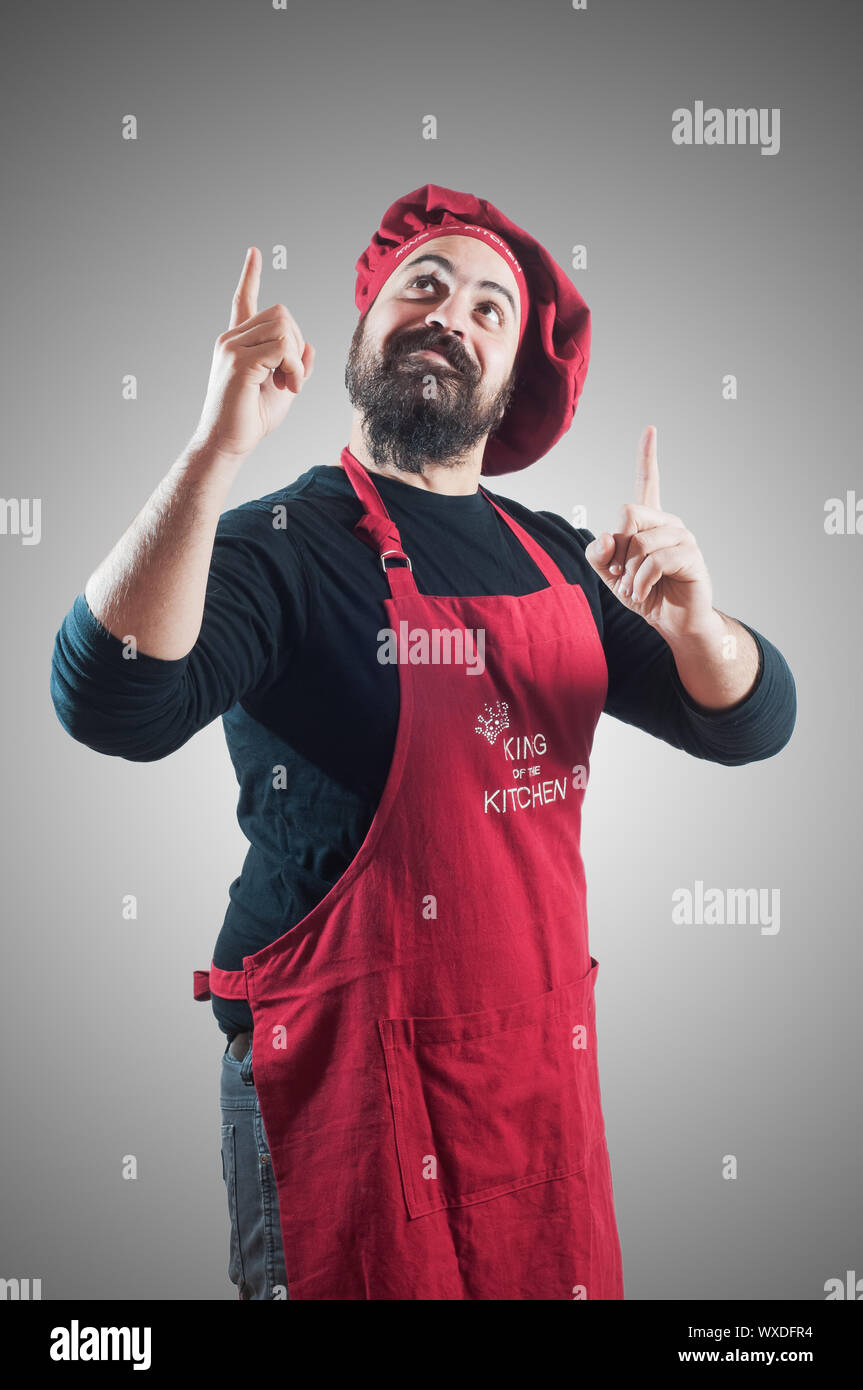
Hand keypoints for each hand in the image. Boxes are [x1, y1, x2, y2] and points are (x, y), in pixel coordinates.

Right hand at [190, 247, 314, 460]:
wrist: (228, 444)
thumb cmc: (251, 419)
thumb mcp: (283, 387)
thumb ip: (295, 364)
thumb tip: (308, 344)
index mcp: (238, 342)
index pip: (244, 300)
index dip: (250, 276)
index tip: (254, 252)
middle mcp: (231, 339)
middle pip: (281, 314)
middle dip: (296, 344)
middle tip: (292, 377)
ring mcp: (232, 348)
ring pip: (284, 329)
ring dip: (296, 359)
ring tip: (289, 384)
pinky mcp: (239, 362)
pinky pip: (282, 348)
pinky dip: (294, 368)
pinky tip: (288, 386)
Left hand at [584, 426, 715, 641]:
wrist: (671, 621)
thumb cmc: (643, 593)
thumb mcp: (611, 574)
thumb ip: (598, 554)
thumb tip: (604, 536)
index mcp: (649, 521)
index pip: (647, 482)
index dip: (647, 456)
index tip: (650, 429)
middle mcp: (667, 522)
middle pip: (628, 512)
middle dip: (616, 548)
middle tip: (620, 572)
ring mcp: (682, 536)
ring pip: (639, 542)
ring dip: (628, 573)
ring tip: (633, 588)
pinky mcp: (691, 556)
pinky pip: (654, 561)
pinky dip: (640, 582)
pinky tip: (641, 593)